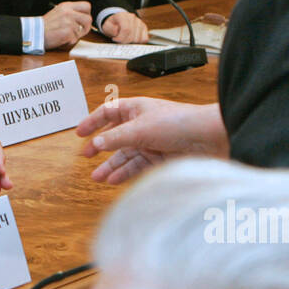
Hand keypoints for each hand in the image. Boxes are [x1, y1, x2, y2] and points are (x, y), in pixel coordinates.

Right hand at [43, 1, 92, 48]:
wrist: (34, 32)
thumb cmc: (45, 25)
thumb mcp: (58, 12)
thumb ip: (71, 13)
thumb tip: (83, 18)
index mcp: (66, 6)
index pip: (86, 6)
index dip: (87, 14)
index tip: (82, 21)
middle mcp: (68, 12)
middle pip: (88, 19)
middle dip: (85, 27)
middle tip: (78, 31)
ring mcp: (68, 22)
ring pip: (82, 31)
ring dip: (76, 36)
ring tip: (65, 35)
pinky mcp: (67, 32)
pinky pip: (75, 39)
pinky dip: (69, 42)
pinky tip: (61, 39)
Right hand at [76, 98, 228, 183]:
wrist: (209, 138)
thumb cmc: (178, 122)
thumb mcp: (140, 129)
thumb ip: (116, 138)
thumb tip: (96, 143)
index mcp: (136, 109)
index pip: (108, 113)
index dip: (93, 122)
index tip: (79, 133)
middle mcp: (142, 124)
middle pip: (115, 136)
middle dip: (100, 147)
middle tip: (86, 157)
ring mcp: (151, 142)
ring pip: (126, 155)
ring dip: (111, 165)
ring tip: (97, 177)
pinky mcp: (160, 158)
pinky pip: (137, 166)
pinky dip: (125, 173)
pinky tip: (114, 180)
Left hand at [101, 11, 149, 43]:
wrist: (117, 20)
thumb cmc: (112, 24)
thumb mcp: (106, 26)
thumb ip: (110, 29)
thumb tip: (117, 31)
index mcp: (122, 16)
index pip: (126, 30)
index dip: (120, 38)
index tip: (115, 39)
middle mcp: (132, 18)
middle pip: (132, 36)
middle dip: (124, 41)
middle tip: (119, 39)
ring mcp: (139, 22)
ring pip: (138, 39)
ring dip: (131, 42)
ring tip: (125, 37)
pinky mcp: (144, 27)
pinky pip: (144, 39)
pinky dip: (138, 41)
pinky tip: (132, 38)